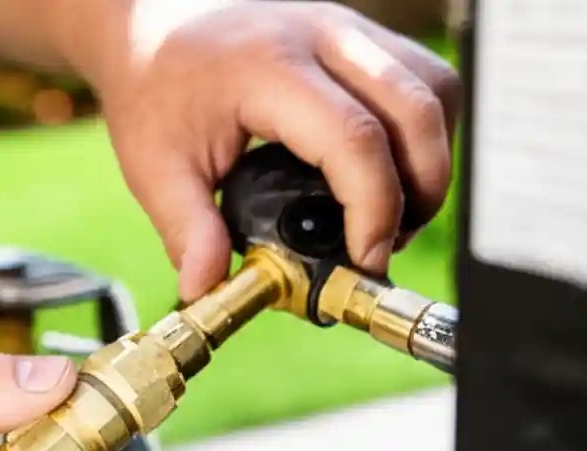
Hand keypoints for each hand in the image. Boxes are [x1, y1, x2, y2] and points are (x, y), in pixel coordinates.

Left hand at [80, 1, 460, 300]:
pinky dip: (424, 133)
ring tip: (393, 212)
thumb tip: (206, 288)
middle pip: (418, 108)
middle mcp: (322, 35)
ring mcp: (348, 28)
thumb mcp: (154, 165)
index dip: (374, 209)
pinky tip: (390, 172)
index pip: (354, 138)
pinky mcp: (361, 34)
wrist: (150, 20)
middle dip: (422, 192)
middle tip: (385, 245)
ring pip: (435, 88)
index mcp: (270, 66)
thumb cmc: (154, 85)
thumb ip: (186, 229)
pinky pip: (424, 78)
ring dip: (431, 159)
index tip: (364, 259)